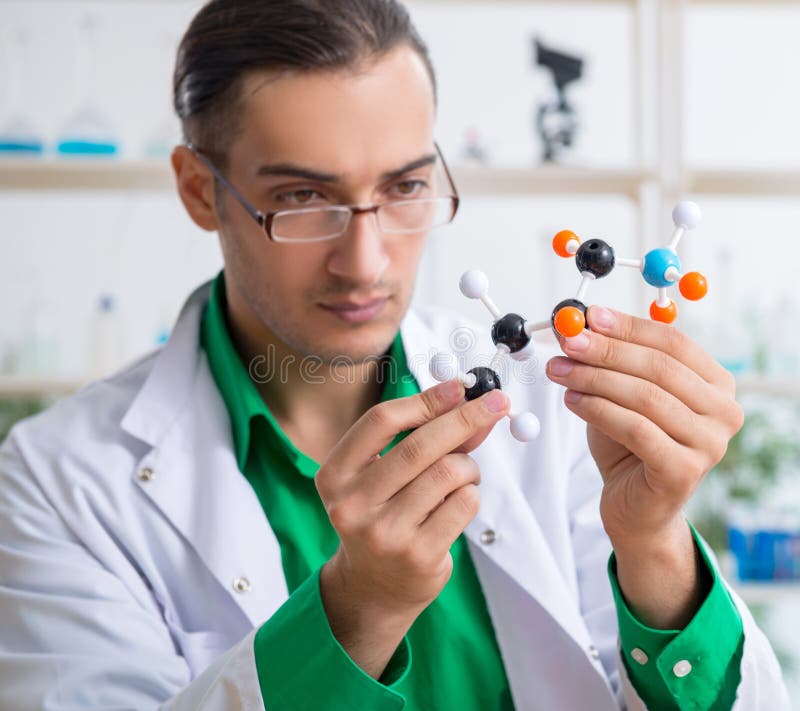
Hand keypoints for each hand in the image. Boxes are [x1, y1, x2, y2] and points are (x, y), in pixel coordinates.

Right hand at [315, 380, 508, 675]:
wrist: (374, 587)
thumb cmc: (382, 516)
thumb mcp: (385, 475)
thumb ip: (422, 438)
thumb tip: (471, 404)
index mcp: (336, 475)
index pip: (381, 422)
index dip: (424, 400)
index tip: (458, 387)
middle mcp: (353, 505)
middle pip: (419, 445)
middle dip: (465, 418)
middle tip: (497, 403)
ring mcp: (385, 534)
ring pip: (449, 473)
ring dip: (469, 465)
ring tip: (464, 474)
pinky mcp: (419, 556)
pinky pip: (464, 503)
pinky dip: (471, 493)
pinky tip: (458, 502)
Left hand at [545, 305, 743, 552]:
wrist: (634, 505)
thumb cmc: (629, 444)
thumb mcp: (618, 392)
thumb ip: (605, 358)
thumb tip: (573, 322)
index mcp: (717, 384)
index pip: (673, 342)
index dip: (628, 327)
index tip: (588, 317)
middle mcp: (724, 412)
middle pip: (659, 367)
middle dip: (606, 350)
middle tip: (567, 342)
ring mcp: (709, 444)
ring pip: (645, 397)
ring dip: (595, 379)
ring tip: (559, 371)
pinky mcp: (684, 472)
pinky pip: (636, 429)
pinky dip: (599, 410)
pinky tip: (572, 401)